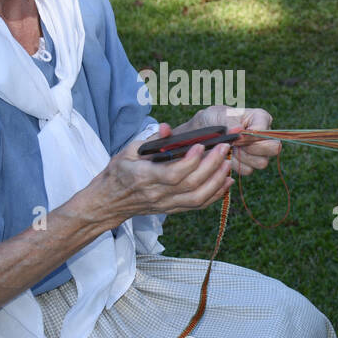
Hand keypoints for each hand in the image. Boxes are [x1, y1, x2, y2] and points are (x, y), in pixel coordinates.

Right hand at [88, 123, 232, 226]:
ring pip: (198, 198)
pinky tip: (226, 181)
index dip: (191, 161)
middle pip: (191, 185)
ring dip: (217, 181)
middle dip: (211, 166)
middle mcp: (157, 194)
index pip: (173, 173)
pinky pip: (198, 205)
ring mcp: (166, 204)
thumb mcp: (128, 151)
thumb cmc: (118, 172)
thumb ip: (151, 140)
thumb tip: (167, 128)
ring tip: (227, 163)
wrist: (109, 201)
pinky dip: (215, 194)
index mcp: (144, 178)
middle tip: (223, 148)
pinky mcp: (172, 209)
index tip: (202, 145)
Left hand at [182, 105, 281, 175]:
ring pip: (261, 162)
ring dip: (242, 157)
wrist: (201, 133)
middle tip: (236, 145)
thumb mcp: (220, 115)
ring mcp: (258, 152)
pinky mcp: (249, 164)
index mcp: (260, 118)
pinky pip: (248, 170)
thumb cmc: (213, 119)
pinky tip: (227, 156)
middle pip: (273, 149)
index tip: (235, 134)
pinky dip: (235, 165)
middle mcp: (264, 136)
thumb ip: (232, 123)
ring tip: (229, 149)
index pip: (267, 131)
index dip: (251, 137)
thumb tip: (240, 132)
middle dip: (252, 149)